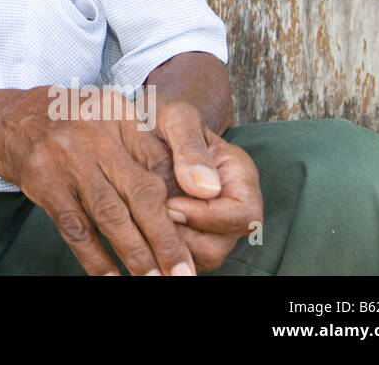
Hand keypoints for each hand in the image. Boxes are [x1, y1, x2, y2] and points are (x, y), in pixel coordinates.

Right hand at [0, 86, 196, 275]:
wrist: (4, 119)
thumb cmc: (68, 123)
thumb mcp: (106, 115)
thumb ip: (142, 144)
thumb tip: (190, 188)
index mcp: (118, 113)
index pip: (160, 163)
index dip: (182, 203)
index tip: (200, 237)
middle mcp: (95, 132)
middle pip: (140, 194)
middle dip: (165, 240)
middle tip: (184, 273)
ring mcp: (66, 157)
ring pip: (110, 215)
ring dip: (135, 255)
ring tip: (154, 281)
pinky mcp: (42, 180)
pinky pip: (75, 227)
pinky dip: (94, 257)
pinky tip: (110, 278)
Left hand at [124, 101, 261, 271]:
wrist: (145, 127)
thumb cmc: (164, 120)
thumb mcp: (177, 119)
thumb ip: (190, 148)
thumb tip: (205, 189)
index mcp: (240, 178)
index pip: (245, 215)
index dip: (208, 217)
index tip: (171, 205)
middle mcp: (231, 208)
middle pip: (220, 245)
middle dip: (182, 238)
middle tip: (147, 218)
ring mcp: (211, 227)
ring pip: (198, 258)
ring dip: (166, 247)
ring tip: (138, 223)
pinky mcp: (188, 238)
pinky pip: (177, 258)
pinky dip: (155, 250)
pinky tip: (133, 230)